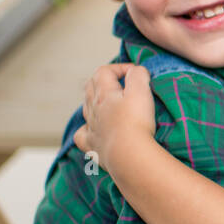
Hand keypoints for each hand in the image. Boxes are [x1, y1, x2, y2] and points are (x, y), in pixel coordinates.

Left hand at [72, 62, 156, 176]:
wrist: (128, 155)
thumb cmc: (136, 122)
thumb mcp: (142, 91)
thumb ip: (138, 75)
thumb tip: (136, 70)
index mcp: (104, 94)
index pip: (104, 72)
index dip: (119, 68)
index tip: (135, 73)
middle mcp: (93, 109)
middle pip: (90, 88)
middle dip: (104, 81)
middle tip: (121, 83)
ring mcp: (91, 128)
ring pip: (86, 109)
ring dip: (95, 101)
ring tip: (110, 104)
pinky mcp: (93, 146)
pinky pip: (82, 135)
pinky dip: (86, 129)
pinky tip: (94, 130)